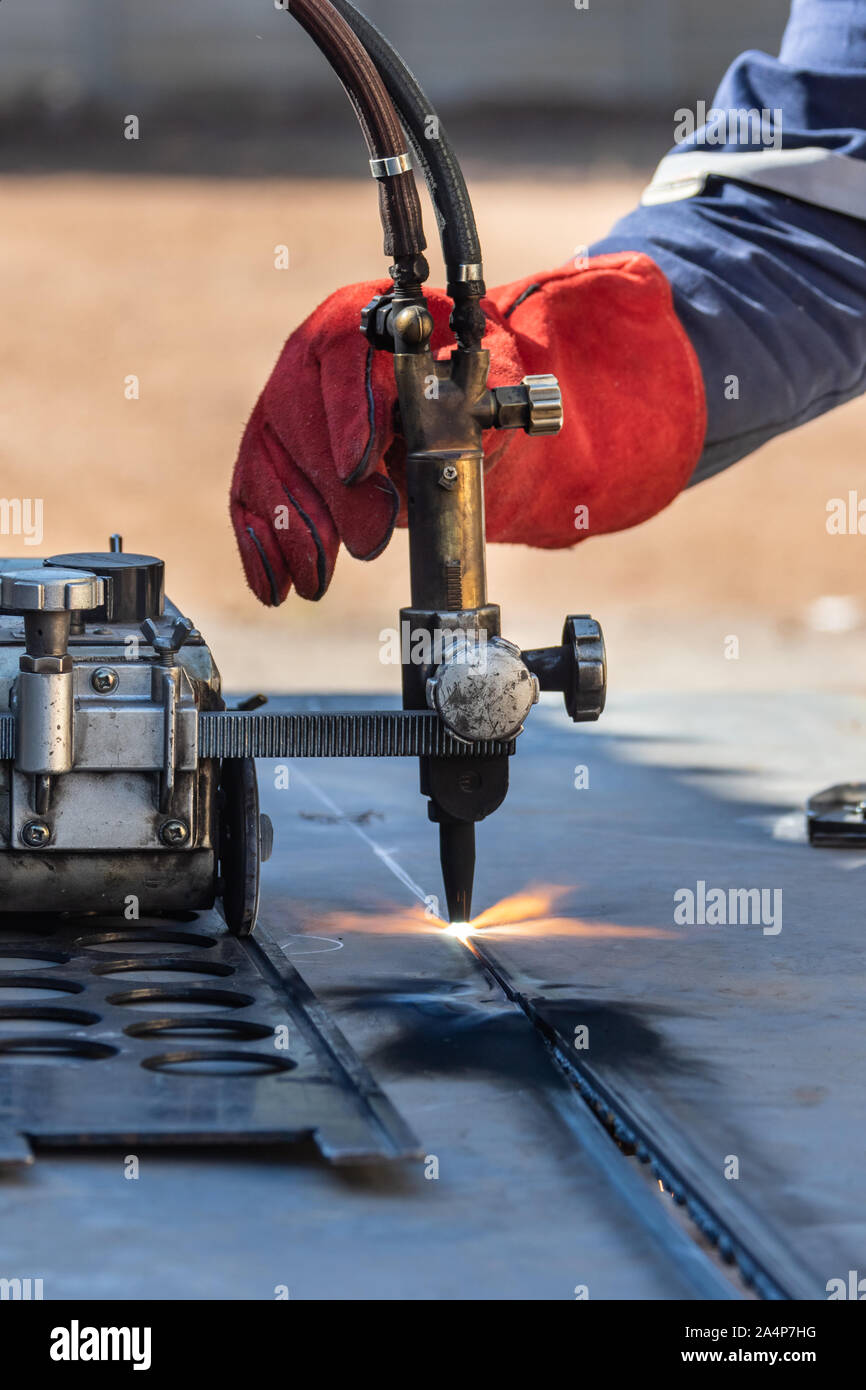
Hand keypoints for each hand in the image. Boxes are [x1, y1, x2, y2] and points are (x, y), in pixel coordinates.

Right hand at [230, 253, 704, 603]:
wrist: (446, 403)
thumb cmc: (464, 391)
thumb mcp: (480, 392)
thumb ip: (468, 410)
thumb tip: (449, 444)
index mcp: (365, 318)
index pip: (343, 353)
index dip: (350, 415)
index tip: (361, 469)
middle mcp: (310, 354)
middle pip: (298, 416)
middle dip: (330, 492)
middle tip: (366, 542)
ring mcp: (281, 401)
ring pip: (268, 462)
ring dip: (292, 529)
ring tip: (319, 580)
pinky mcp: (266, 448)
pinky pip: (250, 495)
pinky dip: (259, 546)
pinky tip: (274, 585)